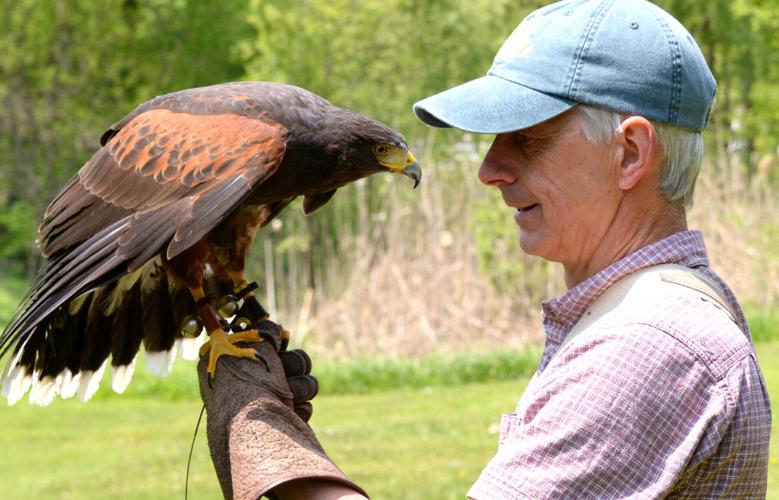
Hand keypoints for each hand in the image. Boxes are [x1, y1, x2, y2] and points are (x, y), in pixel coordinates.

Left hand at [198, 319, 365, 498]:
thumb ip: (266, 330)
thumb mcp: (253, 344)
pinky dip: (301, 407)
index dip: (276, 343)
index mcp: (236, 365)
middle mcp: (252, 385)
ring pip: (304, 383)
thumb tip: (273, 326)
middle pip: (293, 361)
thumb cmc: (247, 382)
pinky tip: (291, 412)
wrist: (255, 428)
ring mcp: (270, 406)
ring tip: (289, 395)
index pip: (266, 345)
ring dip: (300, 386)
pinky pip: (306, 406)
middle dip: (294, 363)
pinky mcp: (286, 423)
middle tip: (284, 368)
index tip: (277, 343)